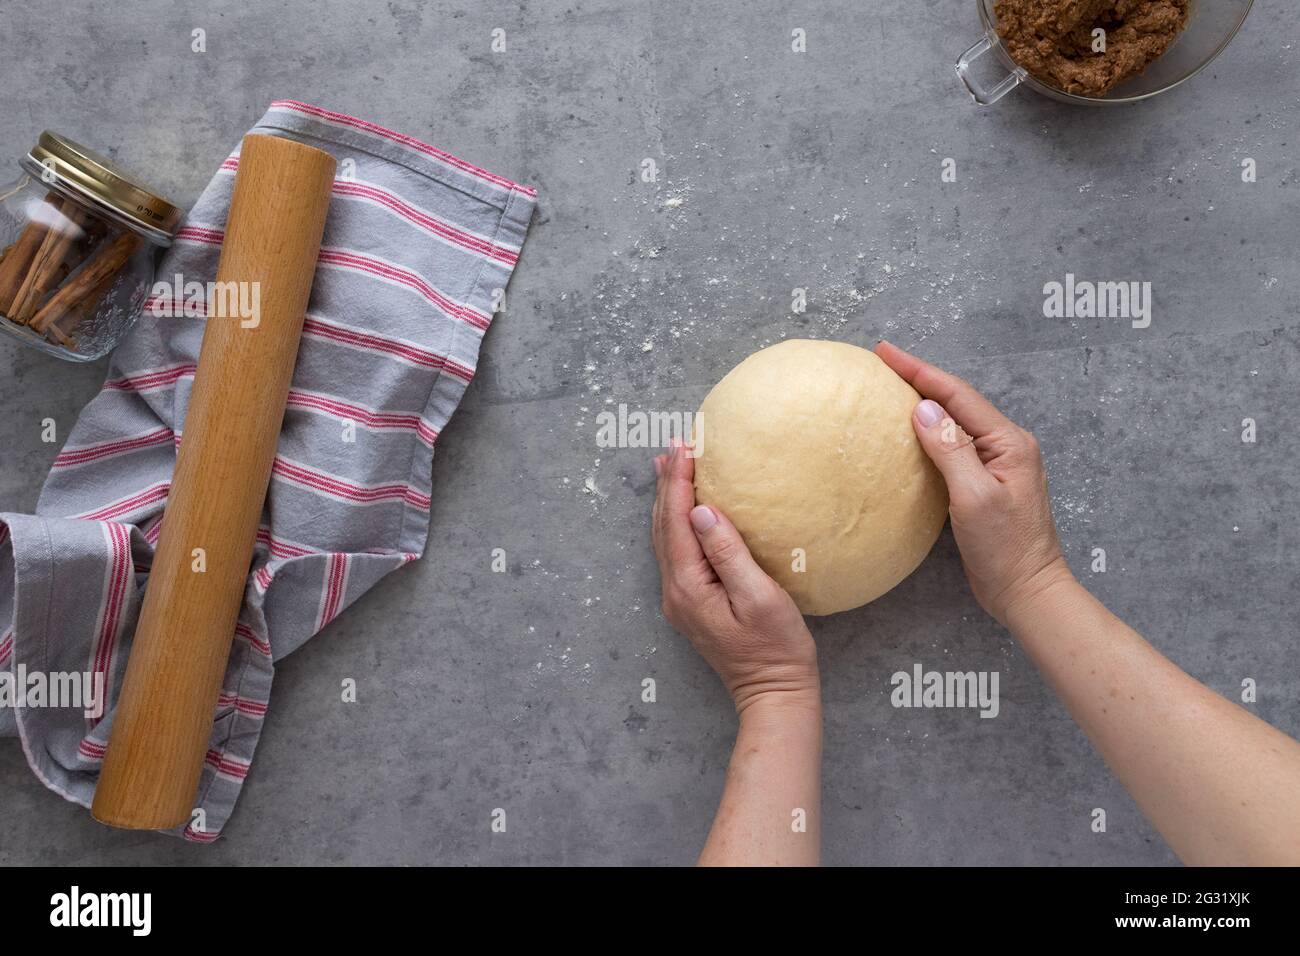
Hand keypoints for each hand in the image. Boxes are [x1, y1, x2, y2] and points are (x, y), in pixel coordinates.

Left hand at [651, 441, 818, 714]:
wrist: (774, 694)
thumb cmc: (777, 649)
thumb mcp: (760, 598)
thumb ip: (729, 553)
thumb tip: (702, 512)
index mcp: (689, 586)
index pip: (677, 521)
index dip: (679, 481)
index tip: (684, 446)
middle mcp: (676, 592)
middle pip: (664, 526)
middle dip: (668, 483)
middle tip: (674, 444)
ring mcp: (681, 600)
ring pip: (665, 538)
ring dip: (668, 500)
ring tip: (669, 465)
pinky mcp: (692, 604)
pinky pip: (675, 551)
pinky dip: (675, 521)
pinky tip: (685, 510)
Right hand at [875, 341, 1072, 625]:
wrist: (1027, 591)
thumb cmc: (1005, 550)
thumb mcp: (974, 498)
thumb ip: (950, 449)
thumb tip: (922, 409)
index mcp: (1008, 442)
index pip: (957, 395)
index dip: (919, 370)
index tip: (885, 353)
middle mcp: (1005, 445)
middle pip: (956, 401)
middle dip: (919, 378)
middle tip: (882, 362)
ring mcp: (996, 464)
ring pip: (954, 421)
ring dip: (923, 402)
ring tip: (890, 387)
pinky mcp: (984, 482)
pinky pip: (953, 445)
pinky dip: (928, 432)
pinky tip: (909, 431)